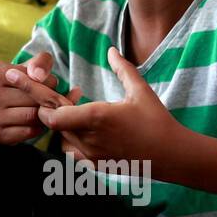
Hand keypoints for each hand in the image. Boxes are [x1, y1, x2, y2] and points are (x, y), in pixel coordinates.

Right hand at [0, 53, 76, 143]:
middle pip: (33, 99)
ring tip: (44, 109)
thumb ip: (41, 62)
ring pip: (32, 116)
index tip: (50, 83)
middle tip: (52, 98)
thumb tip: (38, 76)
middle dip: (49, 100)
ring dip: (44, 114)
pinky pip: (29, 132)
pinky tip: (36, 121)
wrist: (4, 105)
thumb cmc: (22, 82)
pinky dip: (38, 127)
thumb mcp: (32, 65)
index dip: (49, 82)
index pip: (33, 80)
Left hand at [37, 46, 178, 162]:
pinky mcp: (97, 166)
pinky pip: (72, 155)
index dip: (44, 105)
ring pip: (61, 140)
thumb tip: (111, 50)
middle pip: (54, 126)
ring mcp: (92, 155)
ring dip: (63, 127)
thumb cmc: (157, 121)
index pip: (52, 116)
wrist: (173, 155)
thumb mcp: (140, 90)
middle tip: (69, 98)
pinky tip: (85, 133)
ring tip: (78, 114)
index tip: (49, 94)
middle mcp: (89, 139)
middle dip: (54, 111)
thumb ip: (122, 69)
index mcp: (96, 117)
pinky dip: (71, 143)